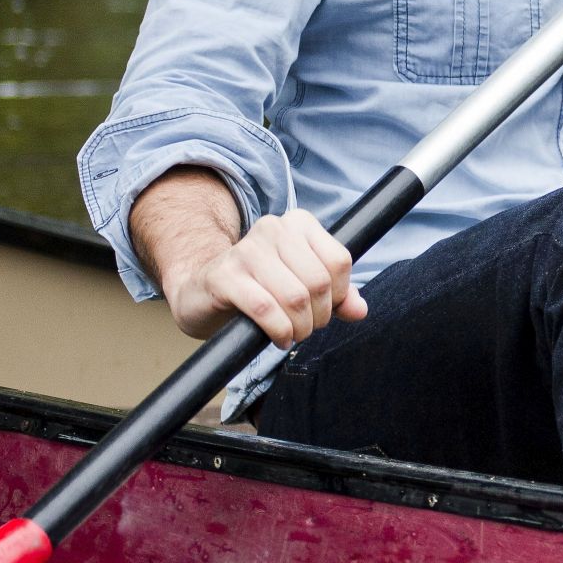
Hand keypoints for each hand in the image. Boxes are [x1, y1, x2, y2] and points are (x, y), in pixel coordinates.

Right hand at [166, 209, 364, 345]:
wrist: (202, 293)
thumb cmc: (260, 287)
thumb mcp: (303, 286)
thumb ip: (337, 295)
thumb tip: (360, 310)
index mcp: (298, 224)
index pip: (339, 261)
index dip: (339, 294)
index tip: (325, 308)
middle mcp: (273, 229)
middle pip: (318, 282)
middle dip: (319, 316)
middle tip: (306, 328)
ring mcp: (245, 250)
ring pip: (295, 297)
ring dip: (300, 327)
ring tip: (292, 334)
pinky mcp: (224, 276)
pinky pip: (265, 309)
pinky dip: (279, 331)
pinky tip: (278, 338)